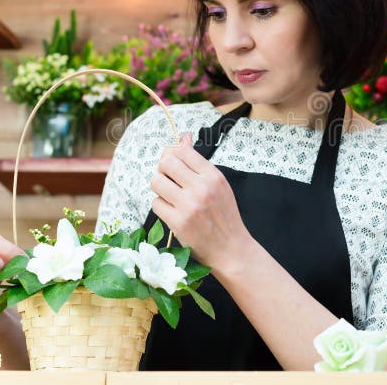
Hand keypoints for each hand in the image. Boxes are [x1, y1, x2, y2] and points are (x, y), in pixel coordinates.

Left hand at [149, 132, 251, 268]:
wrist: (231, 249)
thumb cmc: (224, 215)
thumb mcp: (217, 184)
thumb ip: (198, 162)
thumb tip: (183, 137)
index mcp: (213, 176)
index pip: (183, 151)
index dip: (173, 155)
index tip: (174, 164)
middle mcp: (201, 188)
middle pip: (165, 163)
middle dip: (163, 170)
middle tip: (170, 180)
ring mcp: (189, 205)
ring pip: (156, 181)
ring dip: (160, 188)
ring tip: (170, 196)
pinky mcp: (178, 222)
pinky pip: (156, 203)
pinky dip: (161, 207)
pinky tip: (172, 212)